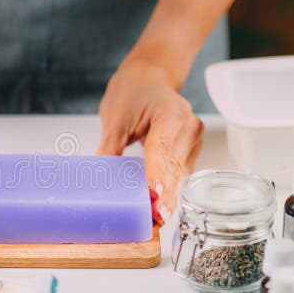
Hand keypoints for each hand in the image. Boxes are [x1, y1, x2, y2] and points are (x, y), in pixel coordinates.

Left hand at [97, 59, 202, 225]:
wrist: (151, 75)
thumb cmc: (133, 90)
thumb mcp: (115, 116)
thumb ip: (110, 145)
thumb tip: (101, 172)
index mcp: (169, 112)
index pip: (162, 147)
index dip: (157, 172)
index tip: (154, 193)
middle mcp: (187, 124)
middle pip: (174, 164)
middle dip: (164, 192)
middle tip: (156, 216)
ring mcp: (193, 137)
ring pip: (180, 172)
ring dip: (169, 194)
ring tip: (157, 217)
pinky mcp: (190, 148)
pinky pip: (181, 171)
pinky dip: (171, 187)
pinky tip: (161, 204)